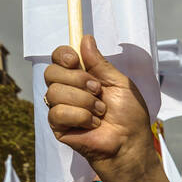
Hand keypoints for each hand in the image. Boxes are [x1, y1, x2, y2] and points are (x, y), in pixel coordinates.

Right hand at [44, 36, 152, 175]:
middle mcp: (68, 90)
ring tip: (100, 112)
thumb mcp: (119, 83)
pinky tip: (93, 124)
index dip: (62, 55)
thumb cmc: (129, 115)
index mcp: (81, 76)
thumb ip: (100, 63)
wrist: (130, 143)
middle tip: (97, 91)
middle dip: (77, 80)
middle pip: (51, 72)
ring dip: (84, 101)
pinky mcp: (59, 126)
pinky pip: (57, 112)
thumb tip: (85, 38)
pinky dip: (80, 117)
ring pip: (54, 92)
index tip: (75, 60)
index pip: (58, 58)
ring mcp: (62, 108)